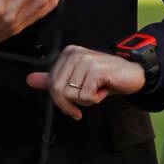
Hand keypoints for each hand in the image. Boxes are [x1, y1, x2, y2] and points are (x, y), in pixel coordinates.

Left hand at [25, 44, 145, 120]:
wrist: (133, 74)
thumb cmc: (106, 78)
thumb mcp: (77, 79)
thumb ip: (53, 79)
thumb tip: (30, 80)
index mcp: (67, 54)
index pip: (51, 84)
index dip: (61, 102)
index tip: (72, 109)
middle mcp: (74, 54)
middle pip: (58, 90)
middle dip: (70, 104)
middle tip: (86, 104)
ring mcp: (85, 60)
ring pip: (72, 94)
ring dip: (87, 101)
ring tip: (98, 91)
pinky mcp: (96, 69)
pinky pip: (86, 96)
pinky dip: (96, 99)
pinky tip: (104, 89)